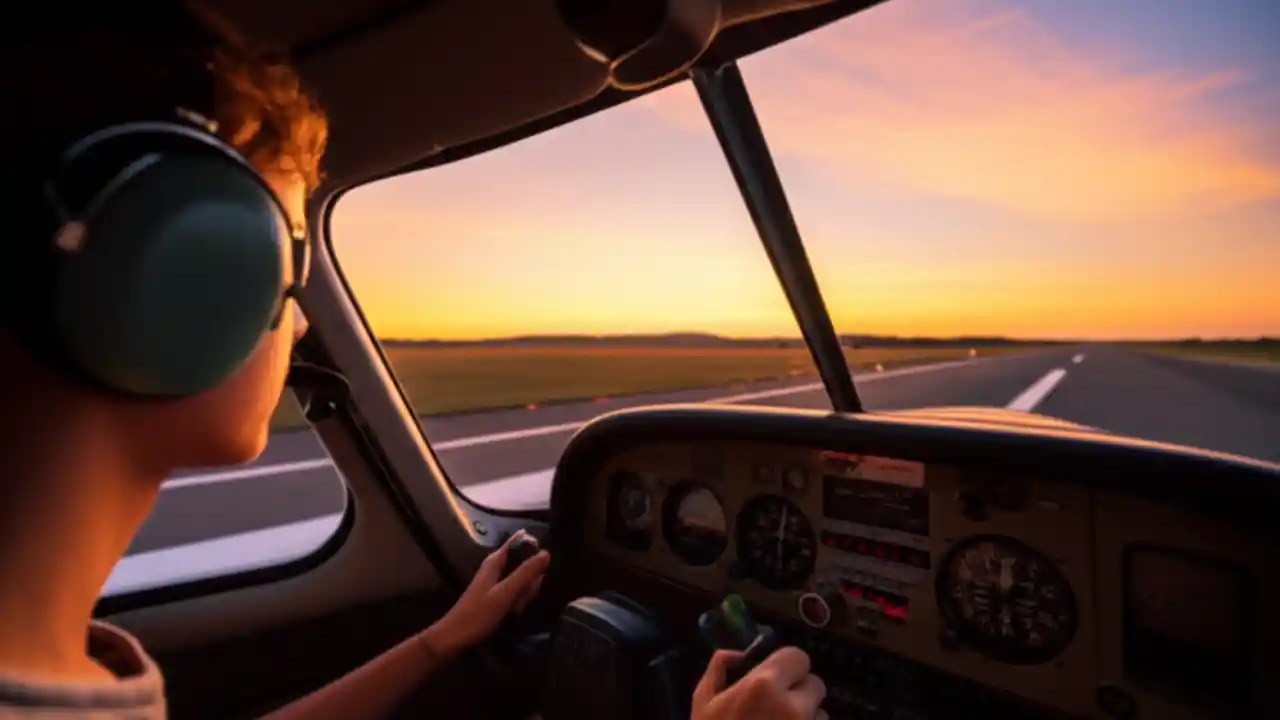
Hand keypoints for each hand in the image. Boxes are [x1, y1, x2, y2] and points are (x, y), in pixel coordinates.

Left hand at [419, 531, 550, 660]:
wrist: (453, 640)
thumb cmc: (477, 615)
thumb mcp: (505, 593)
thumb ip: (525, 573)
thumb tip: (546, 552)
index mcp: (494, 562)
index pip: (517, 542)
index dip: (532, 549)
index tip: (542, 566)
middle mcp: (495, 569)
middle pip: (523, 564)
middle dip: (530, 580)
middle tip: (523, 597)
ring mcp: (496, 584)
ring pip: (522, 582)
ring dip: (524, 595)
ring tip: (515, 609)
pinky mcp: (496, 598)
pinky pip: (516, 595)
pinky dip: (517, 604)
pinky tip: (513, 614)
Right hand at [691, 646, 827, 719]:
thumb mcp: (702, 703)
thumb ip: (718, 669)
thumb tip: (739, 653)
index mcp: (764, 686)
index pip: (799, 657)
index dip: (788, 667)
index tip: (777, 678)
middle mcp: (794, 706)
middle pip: (816, 686)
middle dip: (800, 694)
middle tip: (778, 709)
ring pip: (821, 716)